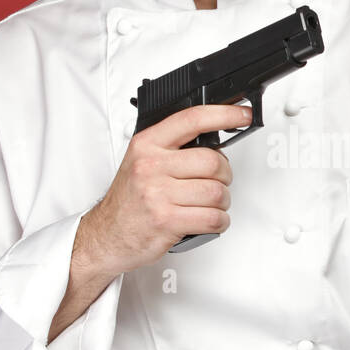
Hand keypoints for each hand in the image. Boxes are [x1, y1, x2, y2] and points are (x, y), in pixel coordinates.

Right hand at [78, 103, 252, 279]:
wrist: (107, 235)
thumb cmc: (128, 199)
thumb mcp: (141, 161)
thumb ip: (172, 147)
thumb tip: (213, 136)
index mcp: (147, 145)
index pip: (192, 120)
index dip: (224, 114)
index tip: (243, 116)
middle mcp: (151, 166)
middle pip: (213, 162)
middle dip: (224, 175)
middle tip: (217, 182)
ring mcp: (158, 194)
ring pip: (217, 192)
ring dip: (222, 202)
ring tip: (208, 204)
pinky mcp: (167, 221)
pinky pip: (213, 218)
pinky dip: (219, 222)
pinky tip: (207, 219)